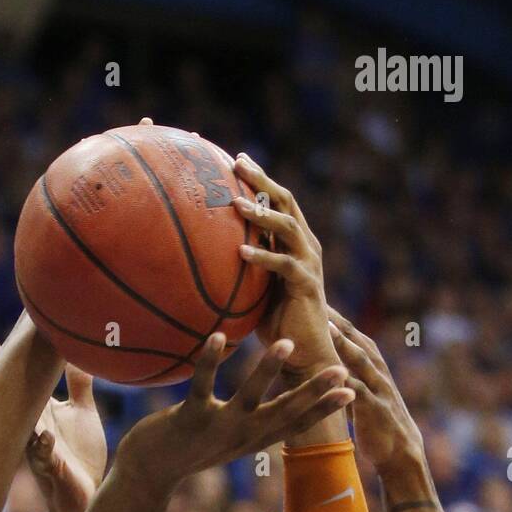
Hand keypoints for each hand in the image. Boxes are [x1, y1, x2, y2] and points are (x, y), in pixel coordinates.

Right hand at [0, 330, 106, 511]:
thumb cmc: (81, 455)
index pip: (14, 382)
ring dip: (8, 410)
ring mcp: (38, 449)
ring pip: (21, 427)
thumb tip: (77, 352)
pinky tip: (45, 435)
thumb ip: (79, 385)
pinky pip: (46, 458)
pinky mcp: (53, 470)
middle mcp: (32, 427)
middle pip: (7, 400)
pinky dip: (45, 448)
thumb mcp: (83, 413)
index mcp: (39, 411)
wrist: (86, 494)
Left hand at [115, 334, 351, 494]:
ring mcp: (216, 429)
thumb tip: (270, 401)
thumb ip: (251, 417)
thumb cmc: (189, 449)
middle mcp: (240, 436)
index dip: (324, 409)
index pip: (296, 424)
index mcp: (252, 439)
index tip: (353, 391)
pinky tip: (220, 336)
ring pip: (247, 398)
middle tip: (341, 369)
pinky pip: (201, 386)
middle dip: (313, 392)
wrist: (149, 473)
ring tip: (285, 343)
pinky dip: (210, 361)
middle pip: (284, 412)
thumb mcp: (227, 435)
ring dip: (266, 371)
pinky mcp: (189, 419)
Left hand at [233, 156, 334, 379]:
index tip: (235, 158)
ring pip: (287, 227)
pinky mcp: (306, 285)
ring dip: (263, 213)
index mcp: (294, 242)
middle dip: (262, 180)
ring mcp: (308, 263)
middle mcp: (305, 246)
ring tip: (237, 204)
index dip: (260, 178)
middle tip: (238, 163)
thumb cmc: (275, 323)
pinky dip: (263, 256)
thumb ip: (240, 267)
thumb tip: (202, 255)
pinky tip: (241, 251)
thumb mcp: (254, 288)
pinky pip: (284, 265)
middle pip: (286, 201)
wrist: (304, 353)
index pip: (278, 200)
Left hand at [326, 307, 423, 471]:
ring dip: (343, 342)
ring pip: (360, 360)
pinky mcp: (376, 409)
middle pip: (355, 338)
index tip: (312, 296)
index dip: (332, 314)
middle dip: (338, 318)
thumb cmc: (376, 423)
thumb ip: (349, 373)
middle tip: (317, 297)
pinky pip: (360, 392)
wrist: (401, 453)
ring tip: (326, 325)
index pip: (349, 333)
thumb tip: (328, 359)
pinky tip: (334, 373)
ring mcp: (378, 388)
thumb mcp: (361, 392)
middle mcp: (376, 370)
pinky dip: (347, 382)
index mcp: (370, 365)